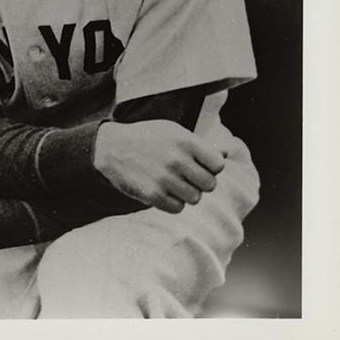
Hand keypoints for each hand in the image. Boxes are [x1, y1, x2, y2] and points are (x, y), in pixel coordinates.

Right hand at [93, 118, 227, 213]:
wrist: (111, 147)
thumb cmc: (148, 137)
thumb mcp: (173, 131)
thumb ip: (199, 144)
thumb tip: (228, 154)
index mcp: (185, 141)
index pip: (218, 165)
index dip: (211, 167)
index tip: (199, 164)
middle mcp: (177, 159)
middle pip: (209, 185)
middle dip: (200, 182)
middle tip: (186, 175)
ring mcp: (165, 178)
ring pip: (195, 198)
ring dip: (186, 193)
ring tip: (173, 182)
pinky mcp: (153, 194)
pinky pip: (178, 208)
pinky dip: (172, 202)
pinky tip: (163, 190)